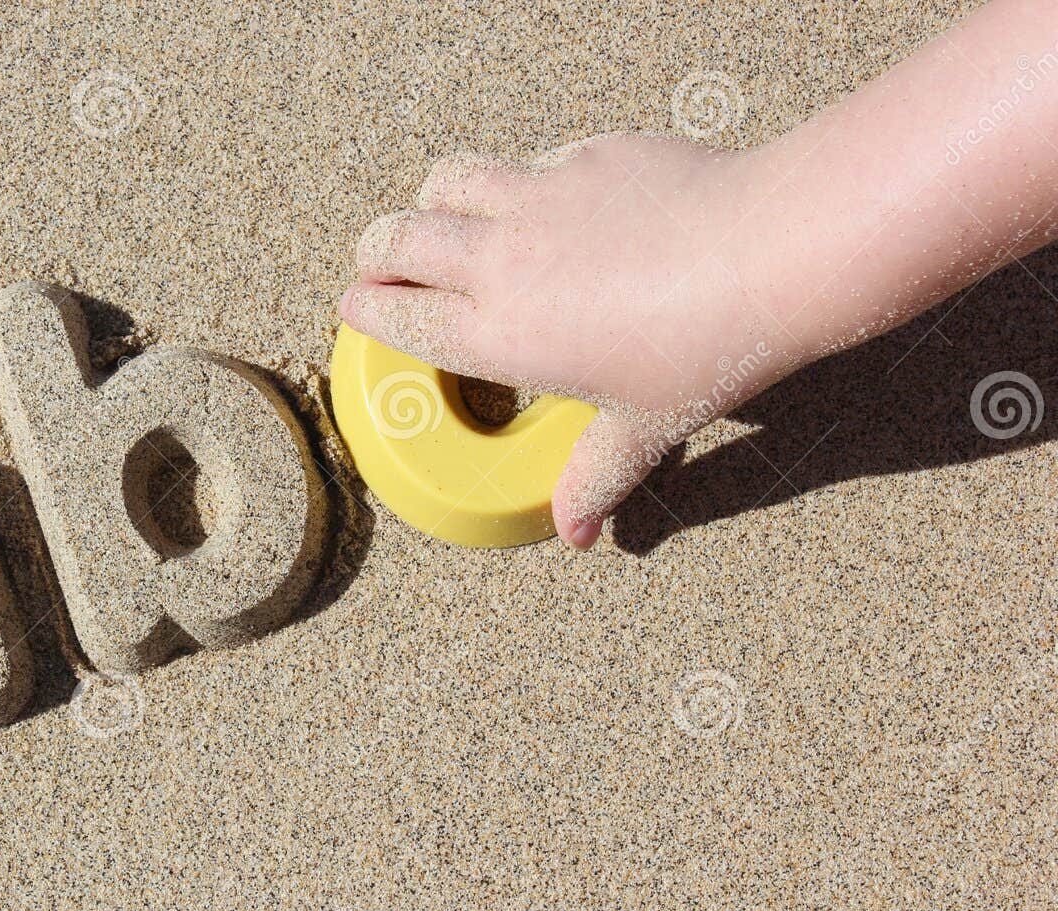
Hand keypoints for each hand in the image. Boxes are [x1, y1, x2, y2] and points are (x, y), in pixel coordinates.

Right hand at [341, 135, 803, 547]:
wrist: (774, 252)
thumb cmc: (709, 349)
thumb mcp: (645, 429)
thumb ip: (597, 479)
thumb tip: (577, 535)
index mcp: (501, 334)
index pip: (397, 316)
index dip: (365, 311)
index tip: (355, 308)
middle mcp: (502, 261)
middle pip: (395, 239)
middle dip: (375, 252)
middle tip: (380, 264)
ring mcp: (538, 198)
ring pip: (445, 181)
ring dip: (431, 201)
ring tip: (440, 218)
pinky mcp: (584, 156)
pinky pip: (526, 160)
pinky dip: (516, 179)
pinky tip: (546, 200)